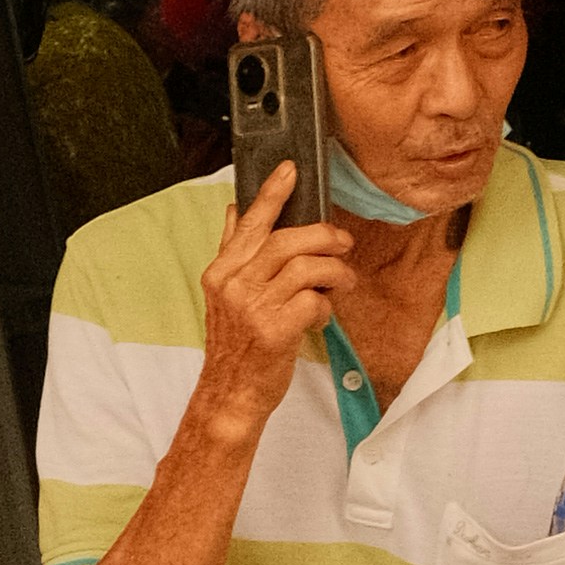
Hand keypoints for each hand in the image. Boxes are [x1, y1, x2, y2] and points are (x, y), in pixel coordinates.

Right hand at [193, 169, 355, 441]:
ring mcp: (253, 308)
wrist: (230, 394)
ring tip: (343, 282)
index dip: (273, 194)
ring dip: (334, 272)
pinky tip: (322, 315)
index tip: (291, 171)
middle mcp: (234, 285)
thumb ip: (232, 251)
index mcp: (221, 271)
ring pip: (306, 269)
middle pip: (286, 241)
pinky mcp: (275, 331)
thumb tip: (236, 209)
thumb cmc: (235, 344)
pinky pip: (313, 302)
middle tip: (343, 243)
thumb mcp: (224, 294)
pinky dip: (325, 306)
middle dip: (323, 236)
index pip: (250, 224)